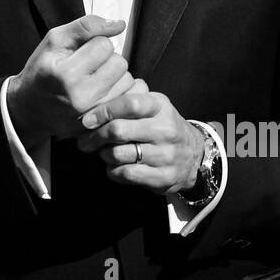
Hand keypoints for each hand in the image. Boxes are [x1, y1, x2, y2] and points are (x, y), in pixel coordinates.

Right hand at [7, 15, 138, 142]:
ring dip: (114, 75)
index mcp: (65, 74)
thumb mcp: (54, 40)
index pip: (104, 45)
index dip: (95, 42)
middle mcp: (80, 96)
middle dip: (107, 58)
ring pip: (126, 80)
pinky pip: (126, 98)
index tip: (82, 50)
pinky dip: (117, 90)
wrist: (30, 107)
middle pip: (119, 63)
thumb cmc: (41, 70)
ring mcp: (92, 113)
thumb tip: (119, 25)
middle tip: (89, 64)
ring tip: (94, 78)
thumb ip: (86, 26)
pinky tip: (100, 90)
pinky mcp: (101, 123)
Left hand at [75, 87, 204, 195]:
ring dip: (103, 154)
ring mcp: (166, 155)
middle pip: (118, 130)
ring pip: (118, 154)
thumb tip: (90, 109)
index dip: (103, 111)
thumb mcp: (153, 106)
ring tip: (102, 153)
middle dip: (95, 136)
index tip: (86, 120)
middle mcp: (165, 130)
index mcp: (160, 107)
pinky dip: (113, 171)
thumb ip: (127, 102)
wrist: (194, 155)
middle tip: (84, 141)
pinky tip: (113, 167)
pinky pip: (126, 174)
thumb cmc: (162, 127)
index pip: (128, 104)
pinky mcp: (163, 177)